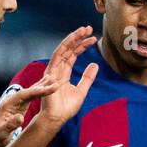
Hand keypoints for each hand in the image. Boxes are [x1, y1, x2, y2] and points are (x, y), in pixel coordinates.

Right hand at [0, 26, 98, 146]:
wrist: (56, 118)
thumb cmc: (66, 108)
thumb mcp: (81, 90)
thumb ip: (87, 78)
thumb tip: (95, 65)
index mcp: (64, 73)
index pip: (73, 55)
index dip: (82, 46)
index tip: (93, 38)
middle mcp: (58, 69)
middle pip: (68, 49)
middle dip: (78, 38)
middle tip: (89, 28)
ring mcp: (53, 70)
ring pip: (63, 49)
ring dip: (73, 38)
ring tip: (84, 29)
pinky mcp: (51, 72)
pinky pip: (58, 55)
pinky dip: (66, 45)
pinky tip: (74, 38)